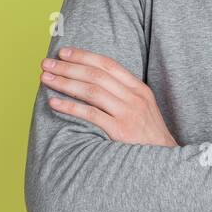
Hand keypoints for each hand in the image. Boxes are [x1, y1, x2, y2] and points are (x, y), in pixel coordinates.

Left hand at [39, 47, 177, 145]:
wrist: (165, 159)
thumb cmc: (148, 135)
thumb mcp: (143, 108)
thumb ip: (123, 94)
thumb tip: (94, 82)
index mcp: (139, 89)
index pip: (108, 65)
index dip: (84, 56)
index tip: (64, 52)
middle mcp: (134, 98)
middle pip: (96, 75)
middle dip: (68, 67)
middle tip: (47, 63)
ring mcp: (128, 114)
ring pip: (92, 91)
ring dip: (65, 83)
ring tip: (46, 79)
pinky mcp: (120, 131)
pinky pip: (90, 114)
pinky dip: (70, 107)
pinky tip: (54, 102)